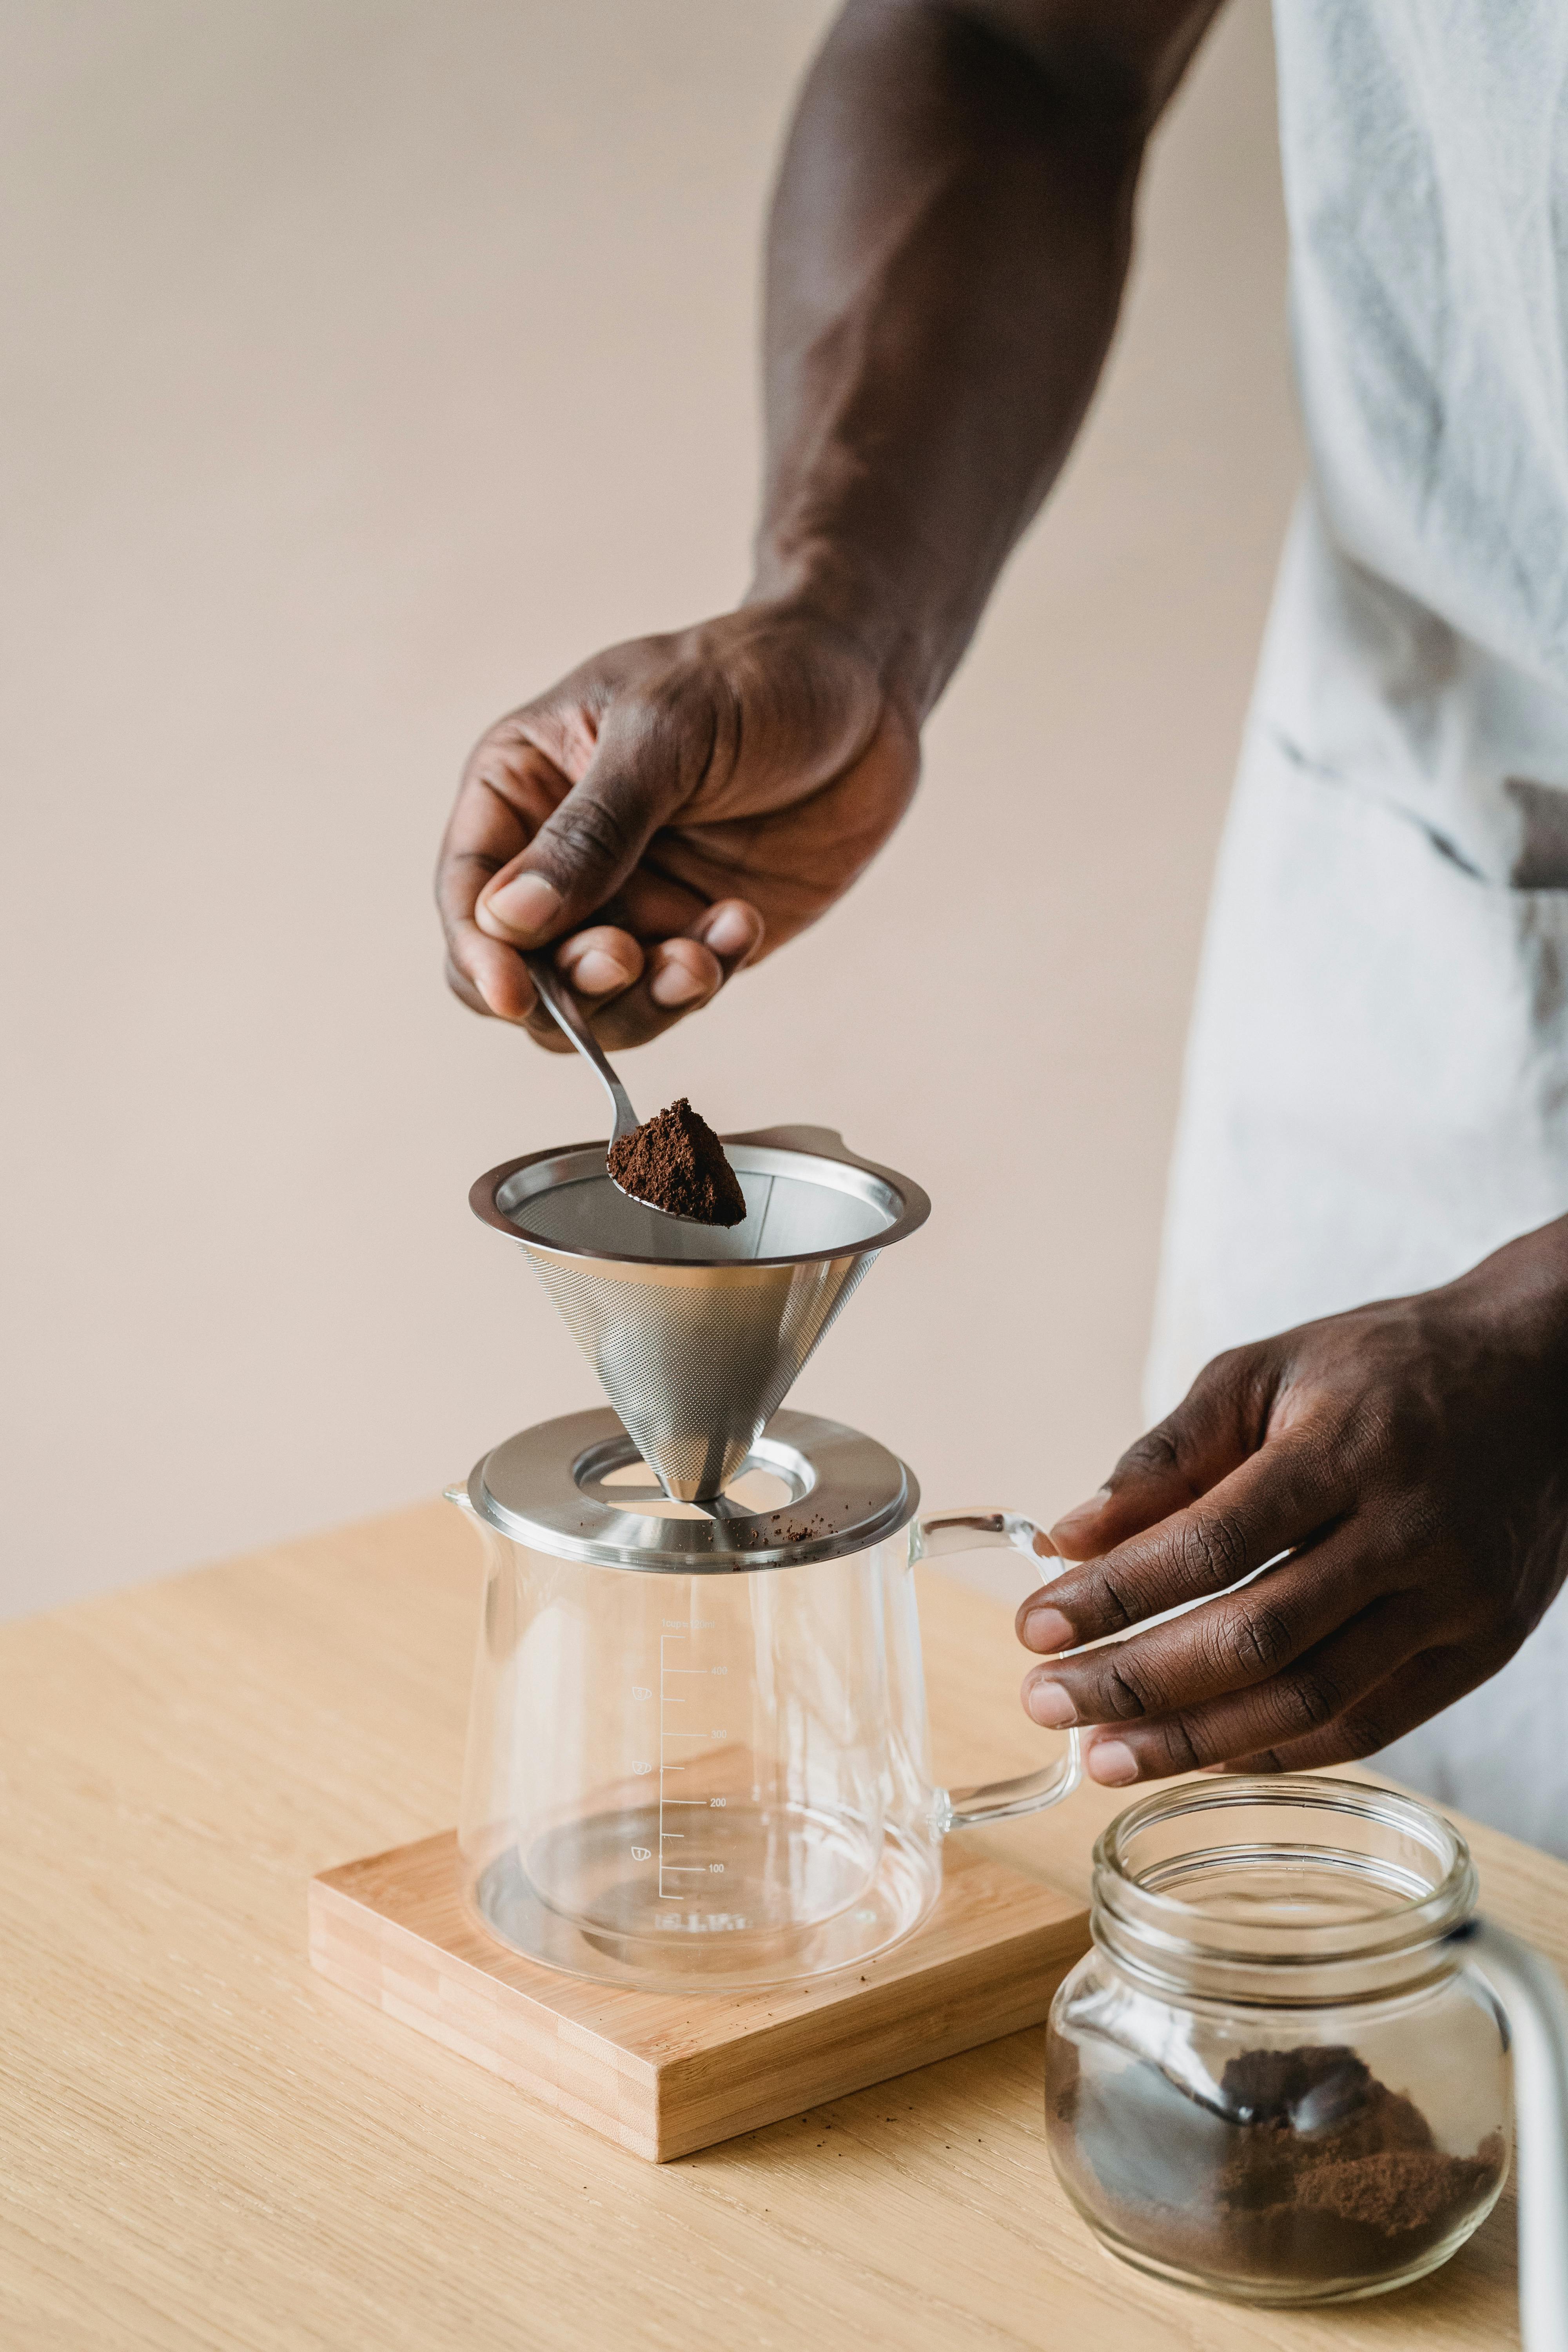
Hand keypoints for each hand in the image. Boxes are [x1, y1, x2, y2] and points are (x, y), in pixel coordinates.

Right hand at [436, 601, 918, 1051]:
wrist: (865, 684)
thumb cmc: (752, 674)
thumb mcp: (664, 732)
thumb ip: (590, 830)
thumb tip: (506, 918)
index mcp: (522, 788)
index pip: (468, 893)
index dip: (480, 954)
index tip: (512, 994)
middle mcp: (563, 857)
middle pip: (523, 969)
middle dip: (568, 987)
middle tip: (629, 957)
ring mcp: (632, 901)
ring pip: (597, 1003)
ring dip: (642, 999)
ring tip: (702, 955)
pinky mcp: (697, 931)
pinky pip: (676, 992)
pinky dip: (703, 977)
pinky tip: (742, 922)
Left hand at [1016, 1219, 1567, 1786]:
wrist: (1548, 1377)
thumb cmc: (1389, 1367)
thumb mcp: (1268, 1370)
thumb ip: (1168, 1455)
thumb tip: (1072, 1536)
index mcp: (1348, 1449)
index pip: (1214, 1542)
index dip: (1117, 1593)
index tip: (1036, 1625)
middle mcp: (1409, 1533)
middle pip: (1259, 1636)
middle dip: (1139, 1680)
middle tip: (1049, 1701)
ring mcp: (1455, 1601)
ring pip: (1311, 1699)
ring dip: (1196, 1739)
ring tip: (1107, 1752)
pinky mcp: (1481, 1649)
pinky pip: (1367, 1723)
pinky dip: (1275, 1747)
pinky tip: (1202, 1752)